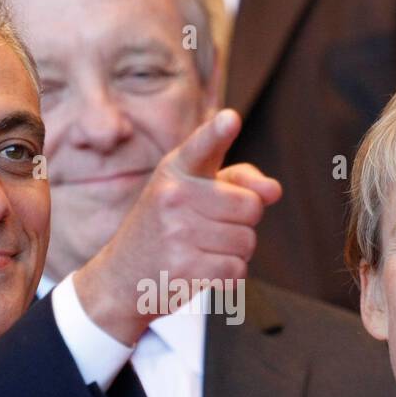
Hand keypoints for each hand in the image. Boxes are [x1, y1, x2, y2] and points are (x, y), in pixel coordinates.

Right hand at [74, 109, 281, 344]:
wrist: (121, 276)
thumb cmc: (166, 229)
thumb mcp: (192, 192)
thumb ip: (237, 180)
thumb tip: (274, 191)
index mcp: (176, 170)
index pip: (202, 147)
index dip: (218, 132)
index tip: (230, 120)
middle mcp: (174, 196)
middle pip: (251, 206)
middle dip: (243, 223)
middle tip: (212, 229)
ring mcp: (177, 232)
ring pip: (247, 241)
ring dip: (235, 252)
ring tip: (203, 250)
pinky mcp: (183, 268)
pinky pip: (237, 270)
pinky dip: (229, 275)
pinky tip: (203, 270)